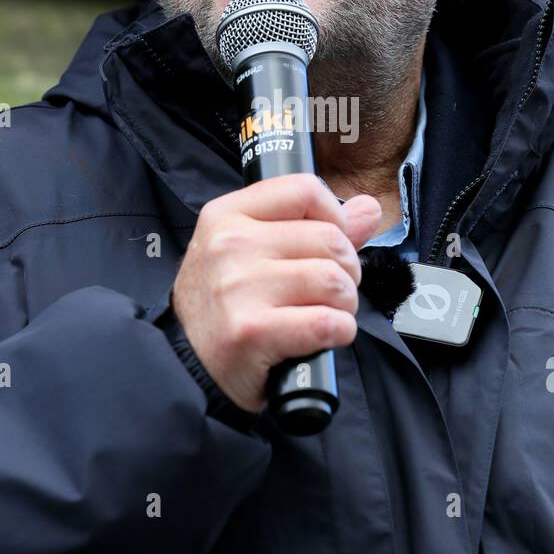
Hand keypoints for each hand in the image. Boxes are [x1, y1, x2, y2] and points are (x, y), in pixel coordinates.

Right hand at [170, 175, 382, 413]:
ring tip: (324, 314)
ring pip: (334, 280)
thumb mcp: (252, 251)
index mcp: (227, 215)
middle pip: (330, 239)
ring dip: (344, 305)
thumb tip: (368, 208)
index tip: (330, 245)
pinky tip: (323, 337)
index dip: (334, 217)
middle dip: (346, 271)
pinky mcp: (251, 331)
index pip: (304, 189)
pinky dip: (339, 333)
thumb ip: (313, 227)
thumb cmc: (224, 305)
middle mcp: (229, 244)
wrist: (185, 364)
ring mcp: (238, 287)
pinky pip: (327, 322)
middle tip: (330, 292)